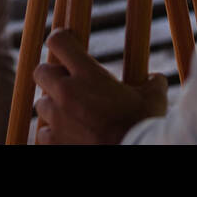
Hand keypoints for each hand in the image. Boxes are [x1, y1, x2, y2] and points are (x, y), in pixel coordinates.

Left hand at [32, 29, 167, 143]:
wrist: (136, 155)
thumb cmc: (144, 126)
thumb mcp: (153, 98)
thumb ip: (151, 82)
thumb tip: (155, 78)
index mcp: (88, 74)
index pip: (58, 42)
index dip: (61, 40)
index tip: (66, 46)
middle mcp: (67, 93)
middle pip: (40, 71)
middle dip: (51, 76)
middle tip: (66, 83)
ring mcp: (58, 119)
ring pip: (41, 104)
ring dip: (52, 106)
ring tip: (70, 113)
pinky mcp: (54, 143)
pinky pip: (43, 133)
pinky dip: (52, 133)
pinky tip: (68, 135)